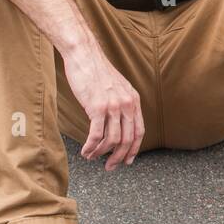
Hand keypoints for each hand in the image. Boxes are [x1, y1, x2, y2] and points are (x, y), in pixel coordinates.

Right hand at [61, 45, 144, 169]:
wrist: (84, 55)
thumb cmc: (96, 71)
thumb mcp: (116, 88)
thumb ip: (120, 104)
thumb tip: (116, 124)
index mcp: (134, 100)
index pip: (139, 131)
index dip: (134, 149)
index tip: (127, 160)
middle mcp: (127, 104)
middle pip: (128, 139)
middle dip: (118, 157)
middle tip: (110, 167)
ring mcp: (113, 106)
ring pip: (112, 140)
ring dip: (101, 153)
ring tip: (91, 157)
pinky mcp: (97, 107)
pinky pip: (96, 135)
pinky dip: (91, 147)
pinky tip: (85, 151)